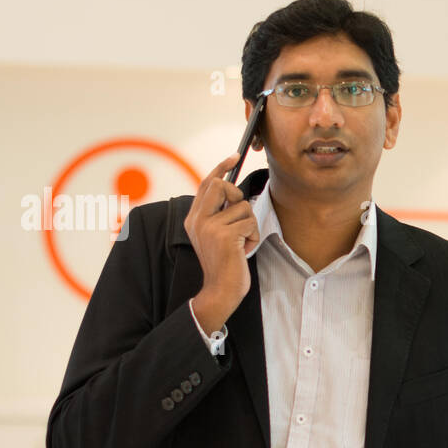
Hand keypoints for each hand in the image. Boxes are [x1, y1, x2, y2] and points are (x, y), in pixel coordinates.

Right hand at [185, 154, 258, 328]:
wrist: (220, 290)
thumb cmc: (224, 264)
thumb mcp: (216, 235)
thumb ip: (218, 214)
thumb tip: (233, 190)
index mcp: (194, 218)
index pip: (207, 183)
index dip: (222, 167)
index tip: (235, 156)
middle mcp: (198, 220)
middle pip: (222, 185)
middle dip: (238, 197)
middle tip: (240, 217)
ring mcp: (209, 227)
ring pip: (243, 207)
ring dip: (250, 226)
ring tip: (241, 243)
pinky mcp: (224, 235)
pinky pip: (250, 223)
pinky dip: (253, 237)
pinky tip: (244, 251)